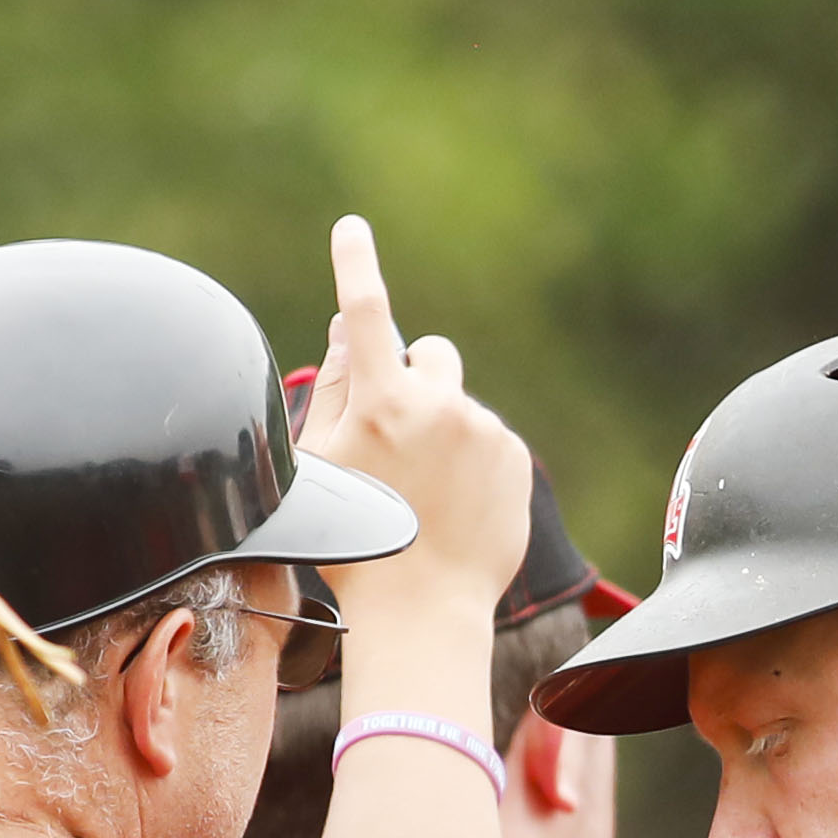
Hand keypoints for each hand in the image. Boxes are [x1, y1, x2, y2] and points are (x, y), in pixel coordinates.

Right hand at [288, 216, 530, 626]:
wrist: (425, 610)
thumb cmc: (359, 543)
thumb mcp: (322, 467)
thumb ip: (336, 389)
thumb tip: (349, 328)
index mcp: (380, 403)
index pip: (365, 313)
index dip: (355, 263)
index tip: (351, 227)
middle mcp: (438, 406)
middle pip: (430, 353)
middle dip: (416, 378)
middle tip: (401, 435)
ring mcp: (482, 429)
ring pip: (459, 403)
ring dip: (444, 428)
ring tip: (428, 492)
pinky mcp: (515, 455)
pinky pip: (488, 437)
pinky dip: (473, 461)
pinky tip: (456, 505)